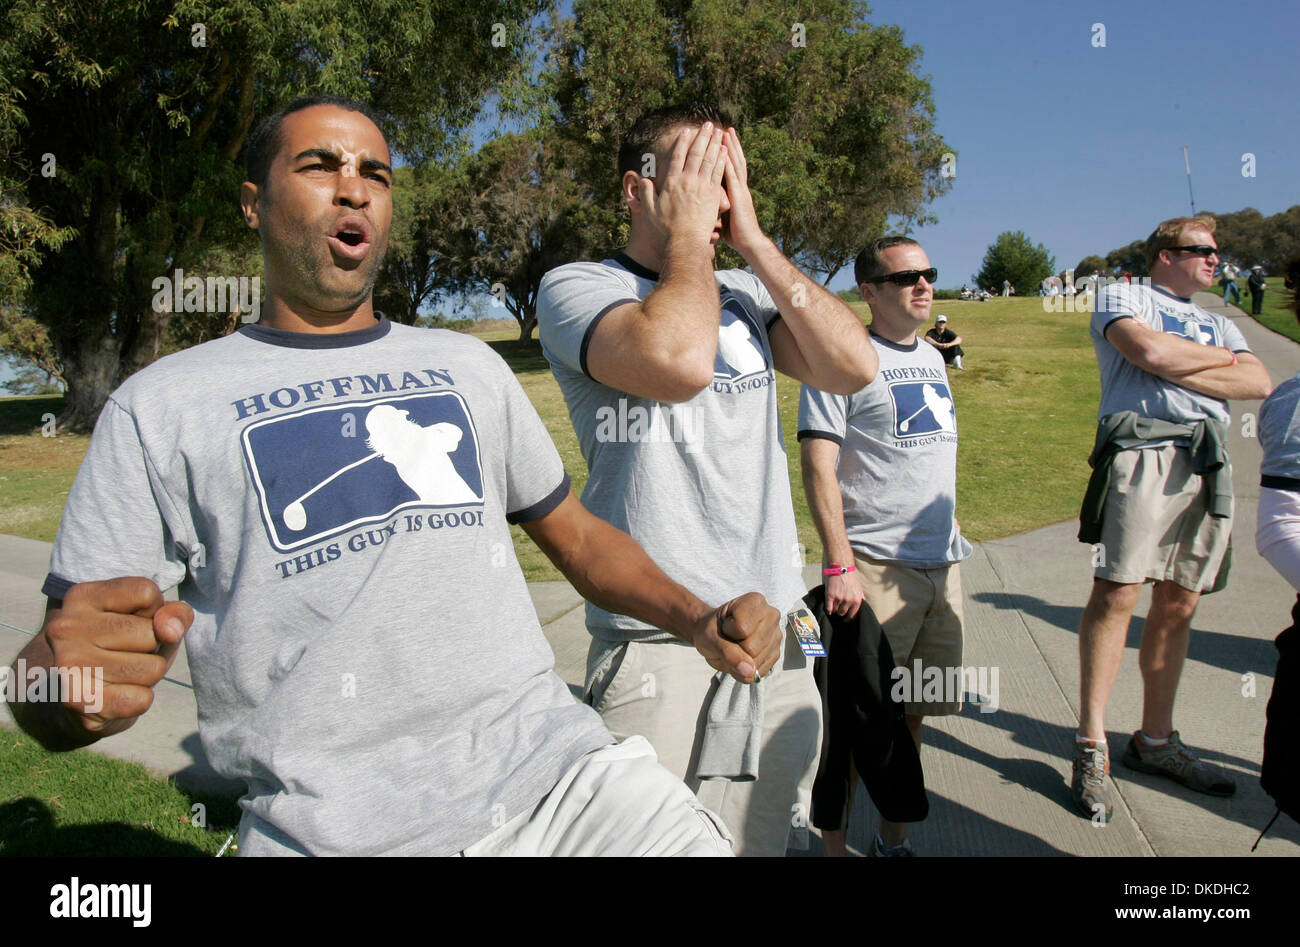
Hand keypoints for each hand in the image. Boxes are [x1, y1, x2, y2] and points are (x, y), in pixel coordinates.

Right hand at [41, 577, 193, 735]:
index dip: (154, 611)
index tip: (133, 621)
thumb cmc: (119, 647)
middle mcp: (68, 628)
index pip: (147, 592)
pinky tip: (116, 694)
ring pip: (152, 669)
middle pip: (152, 635)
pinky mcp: (77, 701)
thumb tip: (172, 631)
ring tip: (120, 674)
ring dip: (147, 676)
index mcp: (83, 597)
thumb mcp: (149, 620)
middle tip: (125, 654)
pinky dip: (139, 699)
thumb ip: (174, 614)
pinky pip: (141, 699)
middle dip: (153, 648)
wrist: (69, 693)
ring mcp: (68, 665)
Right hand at [638, 122, 726, 257]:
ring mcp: (701, 187)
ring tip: (718, 132)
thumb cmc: (666, 230)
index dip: (682, 142)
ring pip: (709, 159)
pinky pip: (718, 172)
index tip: (687, 131)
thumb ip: (646, 194)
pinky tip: (725, 150)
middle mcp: (686, 181)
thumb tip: (643, 180)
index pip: (677, 157)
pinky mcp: (713, 195)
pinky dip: (722, 159)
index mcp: (671, 183)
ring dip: (714, 143)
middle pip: (696, 153)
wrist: (685, 242)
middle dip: (702, 136)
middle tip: (708, 125)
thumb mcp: (649, 211)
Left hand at [690, 592, 782, 683]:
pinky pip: (759, 672)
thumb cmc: (711, 629)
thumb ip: (728, 652)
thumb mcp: (710, 637)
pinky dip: (745, 669)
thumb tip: (749, 671)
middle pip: (752, 648)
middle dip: (735, 648)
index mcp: (755, 602)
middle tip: (730, 638)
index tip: (725, 625)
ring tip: (736, 646)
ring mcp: (776, 636)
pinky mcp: (775, 654)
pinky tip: (742, 655)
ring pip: (756, 662)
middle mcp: (771, 616)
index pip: (742, 629)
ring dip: (740, 660)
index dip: (728, 632)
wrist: (714, 635)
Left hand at [720, 128, 764, 255]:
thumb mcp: (724, 217)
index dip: (725, 156)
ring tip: (726, 132)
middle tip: (724, 129)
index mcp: (735, 192)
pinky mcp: (739, 196)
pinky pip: (733, 175)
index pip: (730, 169)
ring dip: (730, 147)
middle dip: (729, 145)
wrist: (749, 243)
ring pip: (735, 163)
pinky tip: (724, 150)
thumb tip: (706, 205)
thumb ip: (717, 208)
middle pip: (734, 161)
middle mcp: (739, 187)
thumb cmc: (736, 235)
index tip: (720, 142)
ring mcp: (740, 190)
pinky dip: (729, 161)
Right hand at [825, 571, 862, 618]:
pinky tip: (828, 609)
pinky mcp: (830, 595)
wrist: (842, 569)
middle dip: (840, 613)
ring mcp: (839, 598)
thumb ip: (861, 598)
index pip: (852, 615)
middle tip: (838, 610)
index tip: (845, 619)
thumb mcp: (859, 589)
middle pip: (842, 613)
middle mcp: (848, 601)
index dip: (848, 618)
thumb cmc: (851, 578)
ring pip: (835, 611)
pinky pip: (828, 608)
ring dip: (834, 610)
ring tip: (834, 606)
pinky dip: (828, 610)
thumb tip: (864, 604)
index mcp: (857, 600)